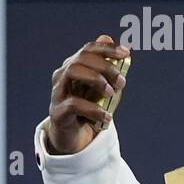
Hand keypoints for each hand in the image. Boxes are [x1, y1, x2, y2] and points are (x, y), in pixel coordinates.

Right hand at [45, 35, 128, 154]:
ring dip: (97, 80)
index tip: (126, 53)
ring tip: (110, 93)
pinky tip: (107, 116)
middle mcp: (63, 75)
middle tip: (121, 82)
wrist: (74, 134)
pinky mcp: (58, 111)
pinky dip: (94, 110)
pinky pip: (74, 104)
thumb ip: (112, 72)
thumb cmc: (90, 106)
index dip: (107, 49)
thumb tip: (125, 52)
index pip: (88, 49)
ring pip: (73, 72)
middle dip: (106, 66)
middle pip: (81, 58)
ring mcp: (58, 92)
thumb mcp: (105, 89)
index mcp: (74, 67)